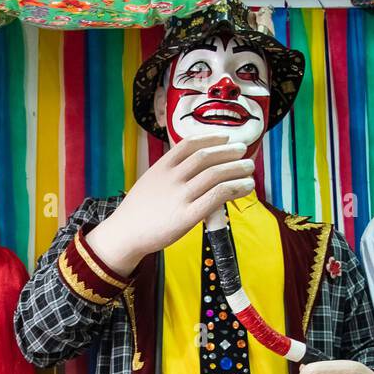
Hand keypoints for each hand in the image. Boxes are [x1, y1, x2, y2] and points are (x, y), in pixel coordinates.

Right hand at [85, 135, 255, 276]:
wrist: (123, 235)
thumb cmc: (136, 213)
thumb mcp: (149, 183)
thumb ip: (168, 174)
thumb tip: (190, 170)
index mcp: (161, 167)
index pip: (189, 144)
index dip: (211, 138)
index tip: (225, 138)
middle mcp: (172, 178)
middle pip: (206, 157)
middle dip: (229, 152)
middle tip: (244, 151)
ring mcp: (179, 196)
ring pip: (215, 174)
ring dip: (237, 168)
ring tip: (249, 168)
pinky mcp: (187, 216)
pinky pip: (217, 196)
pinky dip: (235, 188)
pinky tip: (246, 186)